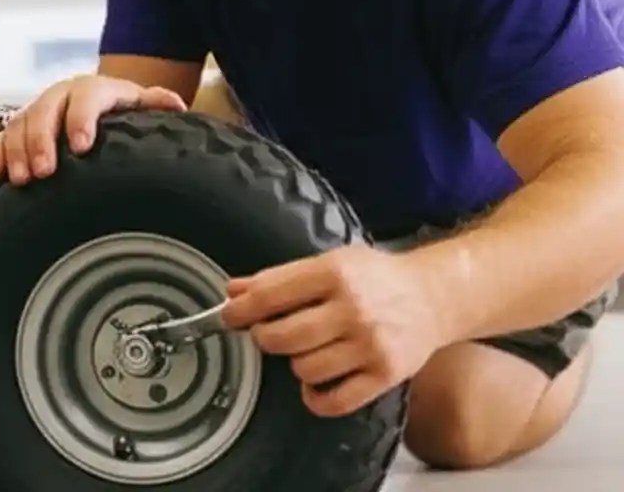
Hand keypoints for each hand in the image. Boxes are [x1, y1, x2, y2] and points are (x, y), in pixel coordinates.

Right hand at [0, 75, 185, 184]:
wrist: (97, 109)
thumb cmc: (122, 116)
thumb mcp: (139, 107)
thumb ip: (155, 104)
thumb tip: (175, 105)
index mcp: (94, 90)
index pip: (86, 97)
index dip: (81, 119)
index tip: (81, 147)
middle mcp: (61, 96)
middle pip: (45, 110)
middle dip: (41, 141)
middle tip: (44, 172)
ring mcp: (37, 112)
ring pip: (19, 124)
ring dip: (16, 151)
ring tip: (21, 180)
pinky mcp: (18, 129)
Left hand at [221, 245, 450, 416]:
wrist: (434, 296)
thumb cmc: (375, 278)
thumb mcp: (329, 262)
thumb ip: (279, 278)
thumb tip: (233, 291)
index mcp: (335, 273)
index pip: (270, 295)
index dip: (241, 310)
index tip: (229, 316)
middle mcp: (353, 309)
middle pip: (282, 337)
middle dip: (265, 337)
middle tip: (269, 333)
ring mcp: (371, 345)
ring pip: (304, 369)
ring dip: (295, 363)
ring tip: (306, 350)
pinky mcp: (385, 375)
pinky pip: (334, 401)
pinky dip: (315, 398)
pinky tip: (316, 383)